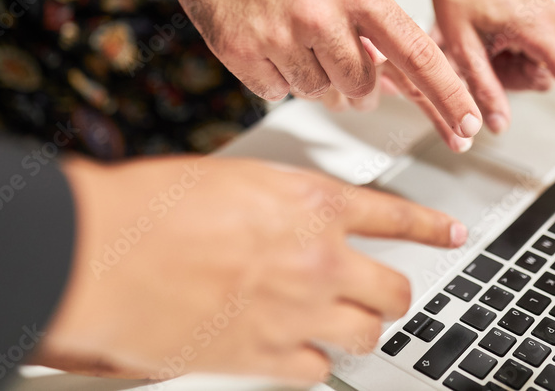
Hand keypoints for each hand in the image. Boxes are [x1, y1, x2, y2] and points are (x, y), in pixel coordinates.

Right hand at [38, 154, 467, 383]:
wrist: (102, 253)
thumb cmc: (151, 206)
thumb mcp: (233, 181)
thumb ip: (278, 206)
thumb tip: (291, 225)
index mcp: (311, 202)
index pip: (395, 216)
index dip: (430, 228)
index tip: (452, 236)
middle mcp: (318, 258)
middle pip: (395, 290)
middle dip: (390, 294)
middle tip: (375, 295)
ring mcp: (297, 310)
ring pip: (368, 334)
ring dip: (355, 329)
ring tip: (331, 323)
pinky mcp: (265, 357)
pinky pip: (317, 372)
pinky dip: (310, 363)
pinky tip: (288, 350)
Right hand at [90, 0, 482, 141]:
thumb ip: (365, 0)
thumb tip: (380, 51)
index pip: (415, 54)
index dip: (448, 94)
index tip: (468, 123)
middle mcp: (318, 16)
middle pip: (361, 84)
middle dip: (363, 87)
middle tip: (355, 75)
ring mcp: (275, 36)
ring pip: (317, 91)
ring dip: (317, 77)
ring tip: (299, 37)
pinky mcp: (236, 50)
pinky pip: (274, 90)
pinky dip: (278, 76)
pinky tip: (270, 41)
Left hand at [413, 0, 554, 135]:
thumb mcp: (464, 47)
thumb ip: (484, 89)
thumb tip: (499, 125)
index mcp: (538, 27)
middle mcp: (551, 20)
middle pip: (547, 75)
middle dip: (516, 78)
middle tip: (482, 59)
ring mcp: (548, 16)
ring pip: (539, 63)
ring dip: (512, 64)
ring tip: (483, 43)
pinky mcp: (541, 14)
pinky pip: (536, 47)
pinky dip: (514, 51)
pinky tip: (492, 37)